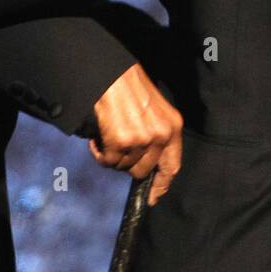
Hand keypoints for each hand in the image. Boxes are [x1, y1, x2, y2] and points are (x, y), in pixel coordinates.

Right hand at [89, 63, 182, 203]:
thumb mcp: (155, 108)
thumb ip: (157, 133)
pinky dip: (98, 152)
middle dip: (128, 164)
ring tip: (107, 135)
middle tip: (117, 148)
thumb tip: (147, 162)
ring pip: (122, 166)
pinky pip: (107, 161)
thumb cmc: (129, 86)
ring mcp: (140, 140)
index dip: (161, 185)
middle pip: (142, 171)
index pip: (171, 167)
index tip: (152, 197)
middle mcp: (160, 136)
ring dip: (112, 156)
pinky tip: (98, 138)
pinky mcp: (120, 142)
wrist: (109, 73)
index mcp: (172, 127)